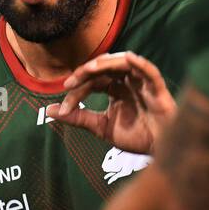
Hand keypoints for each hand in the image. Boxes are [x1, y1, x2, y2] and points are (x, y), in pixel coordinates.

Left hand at [46, 51, 175, 153]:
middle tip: (70, 83)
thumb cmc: (135, 137)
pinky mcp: (157, 87)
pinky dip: (140, 64)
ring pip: (123, 63)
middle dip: (86, 72)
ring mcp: (142, 82)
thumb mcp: (101, 127)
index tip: (63, 107)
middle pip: (104, 68)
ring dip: (106, 63)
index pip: (92, 83)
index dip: (77, 92)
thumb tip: (49, 111)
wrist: (160, 150)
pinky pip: (149, 71)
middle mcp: (127, 81)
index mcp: (115, 89)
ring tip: (89, 69)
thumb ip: (78, 117)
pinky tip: (128, 59)